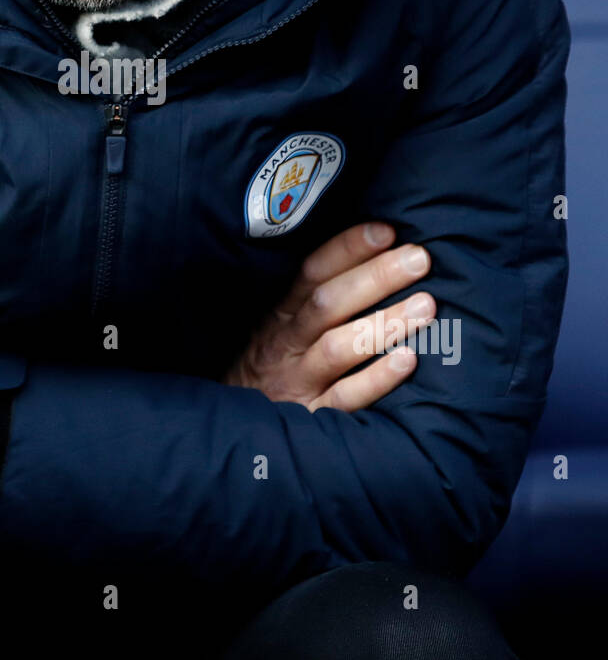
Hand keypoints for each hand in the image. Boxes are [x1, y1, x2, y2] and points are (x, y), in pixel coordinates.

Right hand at [224, 222, 433, 411]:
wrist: (233, 428)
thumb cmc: (272, 366)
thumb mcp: (278, 327)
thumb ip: (313, 297)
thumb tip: (375, 254)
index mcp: (279, 314)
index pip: (311, 272)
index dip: (347, 249)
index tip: (387, 231)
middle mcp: (285, 343)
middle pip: (328, 303)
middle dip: (375, 278)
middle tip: (419, 259)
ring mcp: (297, 380)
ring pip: (337, 347)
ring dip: (383, 324)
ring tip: (426, 306)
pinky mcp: (311, 417)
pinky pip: (344, 398)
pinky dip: (376, 379)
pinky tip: (408, 361)